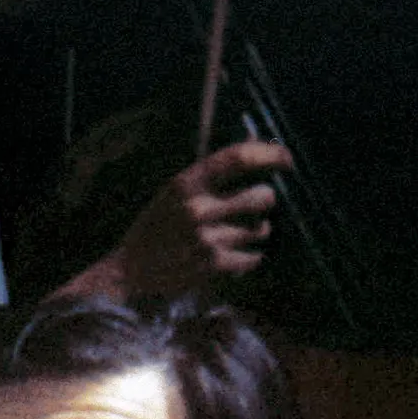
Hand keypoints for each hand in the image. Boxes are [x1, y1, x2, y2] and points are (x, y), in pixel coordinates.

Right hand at [97, 141, 287, 299]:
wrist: (130, 270)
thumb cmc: (157, 226)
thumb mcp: (174, 191)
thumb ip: (211, 174)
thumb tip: (255, 148)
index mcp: (186, 182)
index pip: (238, 158)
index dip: (270, 155)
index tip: (287, 159)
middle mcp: (198, 208)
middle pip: (262, 196)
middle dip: (264, 201)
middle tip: (256, 205)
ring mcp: (207, 238)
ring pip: (261, 229)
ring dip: (255, 231)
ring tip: (234, 234)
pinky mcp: (214, 265)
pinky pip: (254, 256)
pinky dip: (248, 256)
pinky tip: (231, 255)